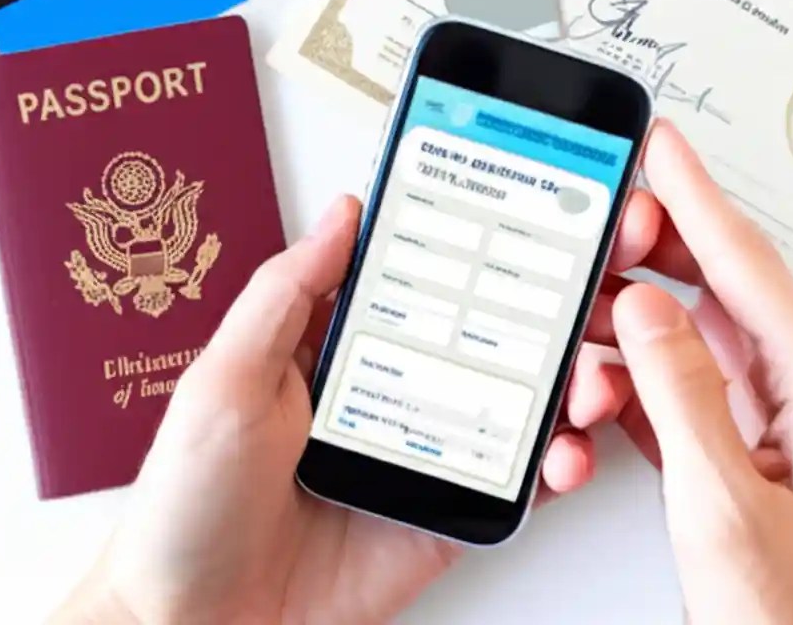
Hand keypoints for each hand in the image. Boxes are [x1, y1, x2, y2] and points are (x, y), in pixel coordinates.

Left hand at [53, 188, 663, 624]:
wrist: (200, 624)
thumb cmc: (190, 504)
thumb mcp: (225, 378)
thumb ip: (286, 294)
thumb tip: (344, 214)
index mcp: (341, 346)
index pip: (428, 276)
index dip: (486, 242)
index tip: (544, 209)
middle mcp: (393, 389)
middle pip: (492, 333)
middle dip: (558, 307)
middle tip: (602, 282)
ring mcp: (427, 451)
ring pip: (522, 403)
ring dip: (573, 382)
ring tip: (590, 377)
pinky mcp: (447, 514)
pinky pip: (519, 482)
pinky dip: (559, 464)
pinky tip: (567, 450)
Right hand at [594, 121, 792, 623]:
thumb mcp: (724, 506)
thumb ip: (682, 397)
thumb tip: (646, 312)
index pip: (746, 266)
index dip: (694, 197)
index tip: (659, 144)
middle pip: (724, 289)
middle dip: (658, 249)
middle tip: (606, 215)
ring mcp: (780, 428)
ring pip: (697, 341)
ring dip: (636, 329)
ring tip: (583, 321)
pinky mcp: (749, 459)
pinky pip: (688, 392)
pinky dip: (639, 383)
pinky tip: (601, 382)